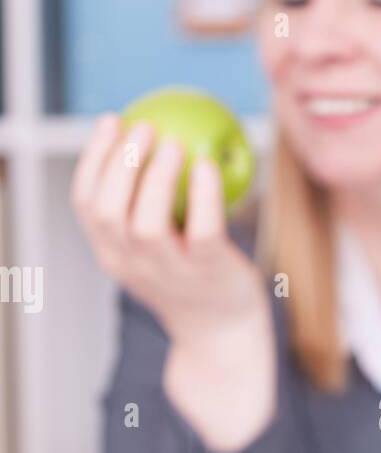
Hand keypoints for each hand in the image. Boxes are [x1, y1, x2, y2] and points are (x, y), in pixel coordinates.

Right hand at [71, 112, 277, 451]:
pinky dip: (203, 197)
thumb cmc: (190, 277)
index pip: (86, 205)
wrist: (223, 332)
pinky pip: (203, 232)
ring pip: (145, 226)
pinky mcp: (208, 275)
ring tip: (174, 144)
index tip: (111, 121)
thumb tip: (153, 138)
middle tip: (142, 126)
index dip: (92, 160)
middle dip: (119, 163)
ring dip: (155, 178)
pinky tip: (207, 166)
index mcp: (112, 255)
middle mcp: (133, 267)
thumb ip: (145, 206)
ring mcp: (170, 274)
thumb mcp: (156, 248)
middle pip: (107, 212)